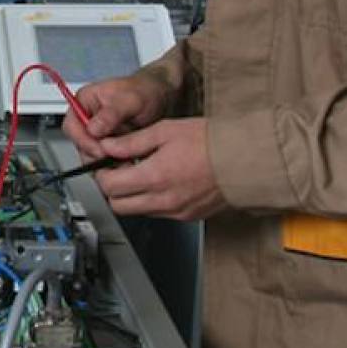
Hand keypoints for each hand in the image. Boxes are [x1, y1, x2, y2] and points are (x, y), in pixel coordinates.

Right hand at [62, 74, 171, 160]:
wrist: (160, 98)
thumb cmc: (144, 91)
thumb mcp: (130, 100)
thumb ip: (111, 114)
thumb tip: (92, 128)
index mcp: (84, 101)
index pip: (71, 126)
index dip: (83, 140)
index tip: (99, 149)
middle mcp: (87, 118)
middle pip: (80, 144)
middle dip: (96, 155)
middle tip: (115, 159)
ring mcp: (97, 133)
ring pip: (92, 155)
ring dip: (107, 162)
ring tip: (126, 161)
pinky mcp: (108, 144)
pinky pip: (105, 158)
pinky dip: (115, 163)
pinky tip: (128, 162)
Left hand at [92, 118, 224, 220]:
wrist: (244, 159)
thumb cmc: (211, 142)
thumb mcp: (165, 131)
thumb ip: (132, 142)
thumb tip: (108, 147)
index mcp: (154, 177)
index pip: (109, 187)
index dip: (101, 174)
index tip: (105, 164)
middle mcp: (163, 200)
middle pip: (118, 205)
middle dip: (113, 188)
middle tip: (120, 170)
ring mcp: (176, 211)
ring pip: (138, 211)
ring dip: (133, 196)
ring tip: (144, 173)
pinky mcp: (188, 216)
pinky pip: (159, 213)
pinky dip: (153, 200)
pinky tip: (163, 181)